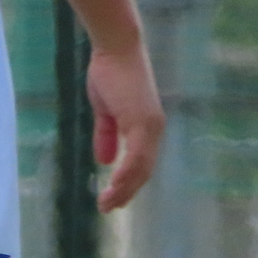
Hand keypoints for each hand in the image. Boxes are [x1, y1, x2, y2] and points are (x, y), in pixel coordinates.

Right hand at [88, 43, 164, 211]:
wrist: (116, 50)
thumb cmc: (109, 74)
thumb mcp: (105, 110)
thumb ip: (106, 135)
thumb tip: (104, 161)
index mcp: (146, 128)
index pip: (141, 164)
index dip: (127, 183)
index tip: (111, 198)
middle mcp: (153, 130)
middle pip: (144, 171)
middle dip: (126, 192)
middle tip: (108, 207)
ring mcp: (149, 127)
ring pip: (141, 167)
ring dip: (124, 188)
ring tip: (107, 202)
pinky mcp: (141, 122)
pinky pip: (135, 155)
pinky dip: (125, 172)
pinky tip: (113, 184)